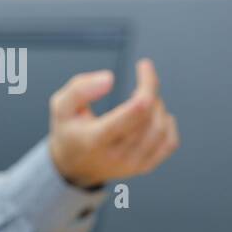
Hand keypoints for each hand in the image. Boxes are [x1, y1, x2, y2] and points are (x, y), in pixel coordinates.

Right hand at [47, 58, 178, 187]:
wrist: (73, 166)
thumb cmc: (70, 130)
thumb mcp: (61, 106)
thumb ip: (80, 89)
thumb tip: (110, 78)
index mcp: (96, 139)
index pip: (135, 111)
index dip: (146, 84)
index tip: (143, 65)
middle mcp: (117, 155)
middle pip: (149, 117)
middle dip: (150, 90)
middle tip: (142, 80)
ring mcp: (133, 164)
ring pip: (160, 128)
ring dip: (158, 105)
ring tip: (143, 98)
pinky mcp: (144, 167)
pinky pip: (169, 143)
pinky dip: (167, 124)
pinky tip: (155, 115)